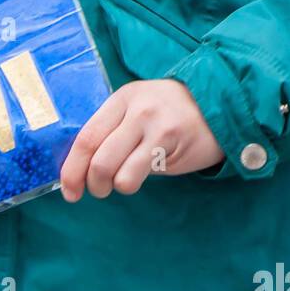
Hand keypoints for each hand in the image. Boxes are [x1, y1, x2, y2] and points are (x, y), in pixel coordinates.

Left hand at [60, 79, 224, 200]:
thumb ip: (110, 131)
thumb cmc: (169, 114)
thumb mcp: (136, 110)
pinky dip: (134, 183)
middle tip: (99, 191)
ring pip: (116, 174)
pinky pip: (138, 176)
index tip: (69, 191)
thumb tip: (79, 167)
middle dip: (92, 185)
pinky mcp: (170, 142)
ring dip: (114, 187)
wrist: (220, 103)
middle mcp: (135, 109)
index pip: (85, 138)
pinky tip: (146, 172)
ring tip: (124, 182)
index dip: (71, 169)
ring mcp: (154, 125)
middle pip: (97, 160)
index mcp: (120, 100)